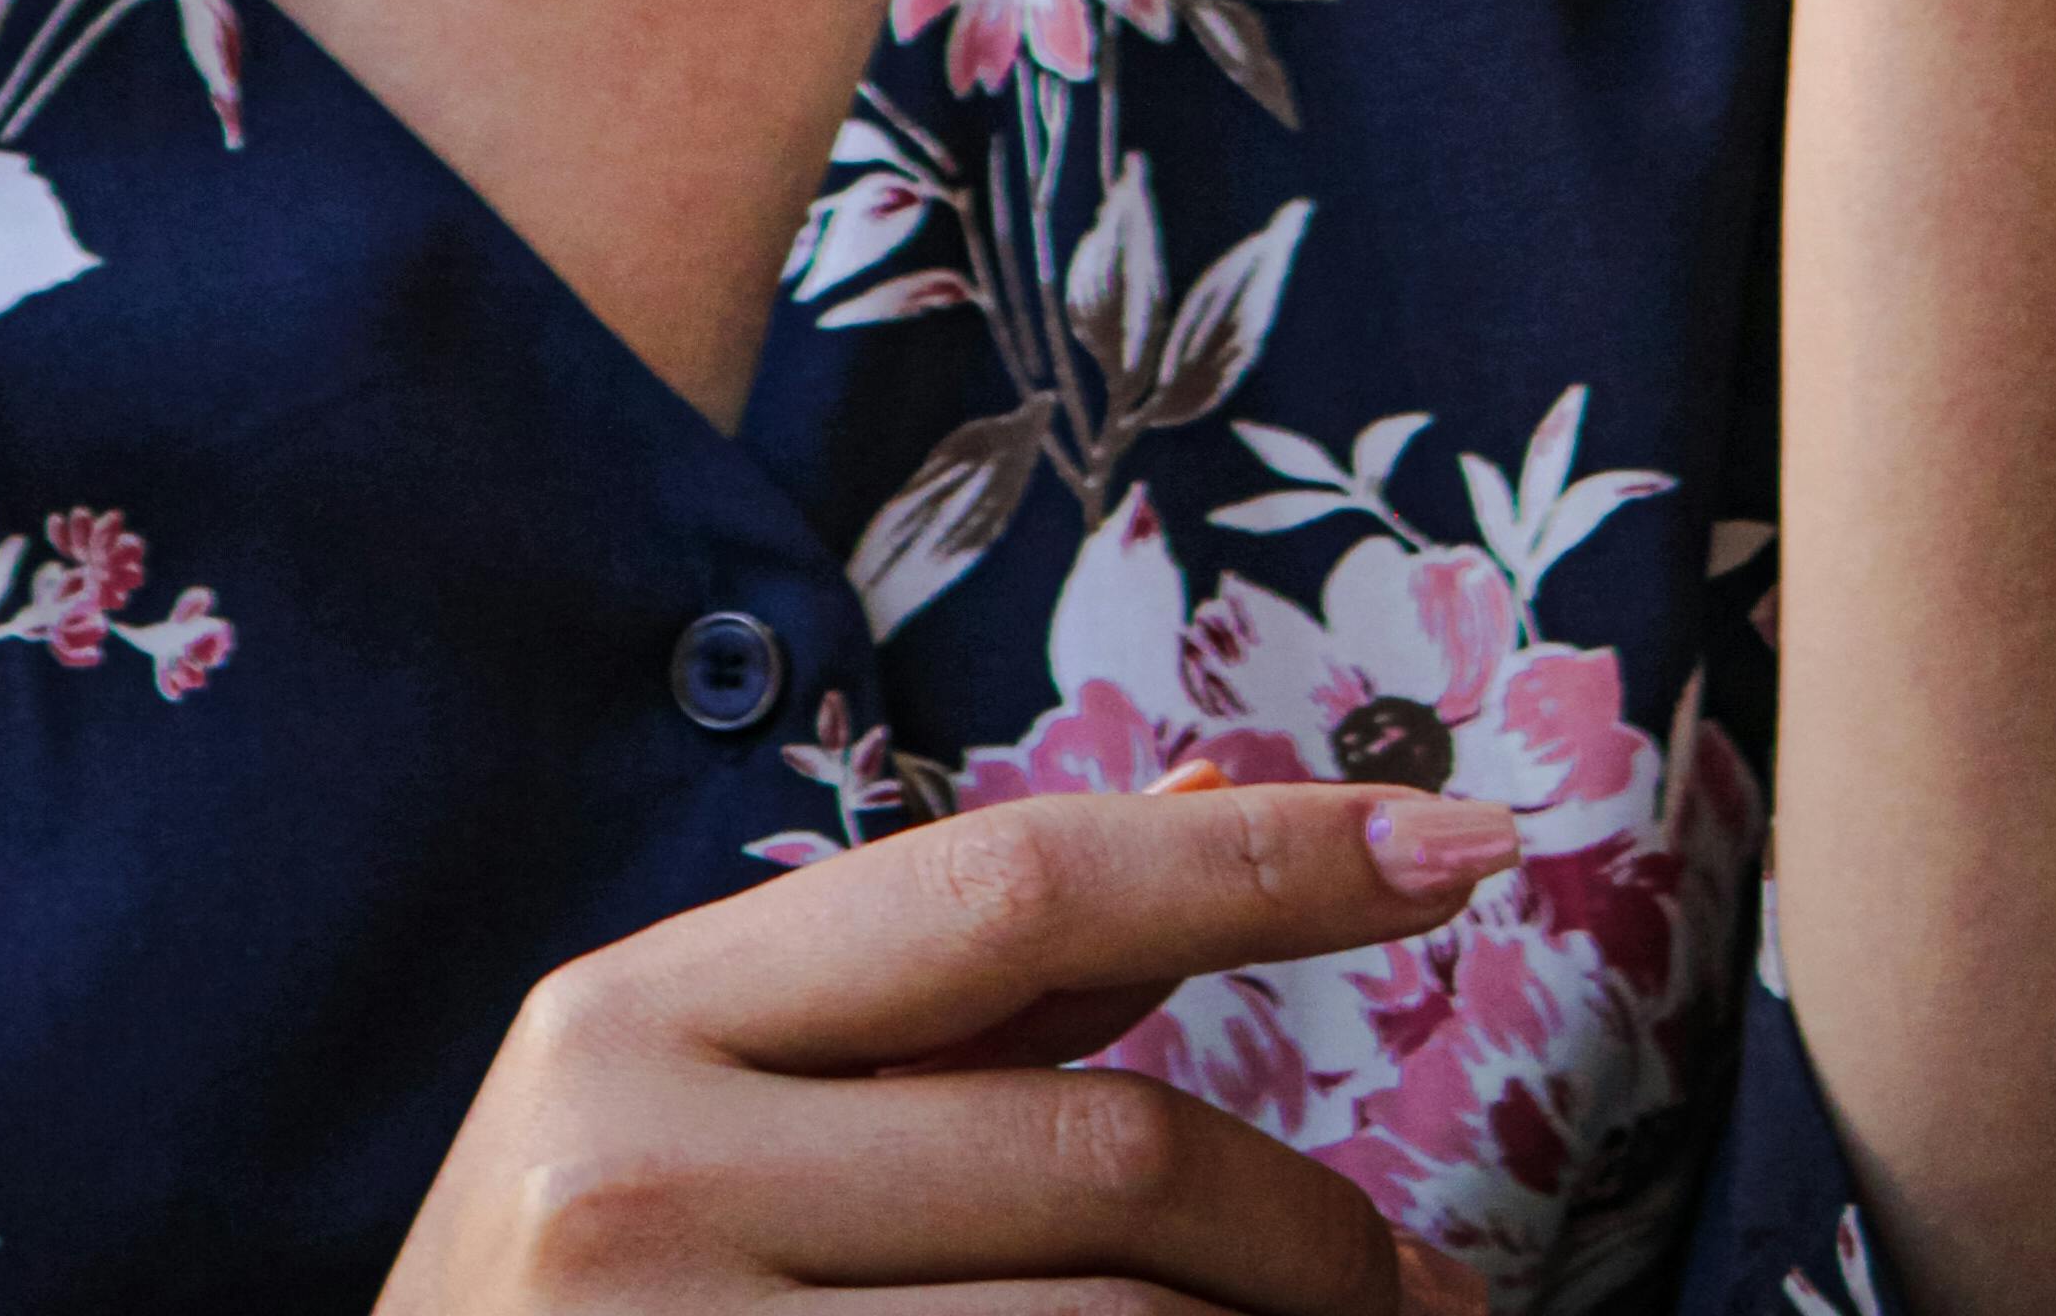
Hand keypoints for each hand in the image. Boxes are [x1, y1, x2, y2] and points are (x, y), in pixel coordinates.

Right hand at [376, 769, 1505, 1306]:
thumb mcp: (704, 1108)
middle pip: (1098, 1155)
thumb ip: (955, 983)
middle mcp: (637, 1176)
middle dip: (1318, 1230)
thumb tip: (1216, 791)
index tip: (1467, 846)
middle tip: (1430, 1291)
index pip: (1008, 884)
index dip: (1256, 859)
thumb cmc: (588, 1307)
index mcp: (627, 1019)